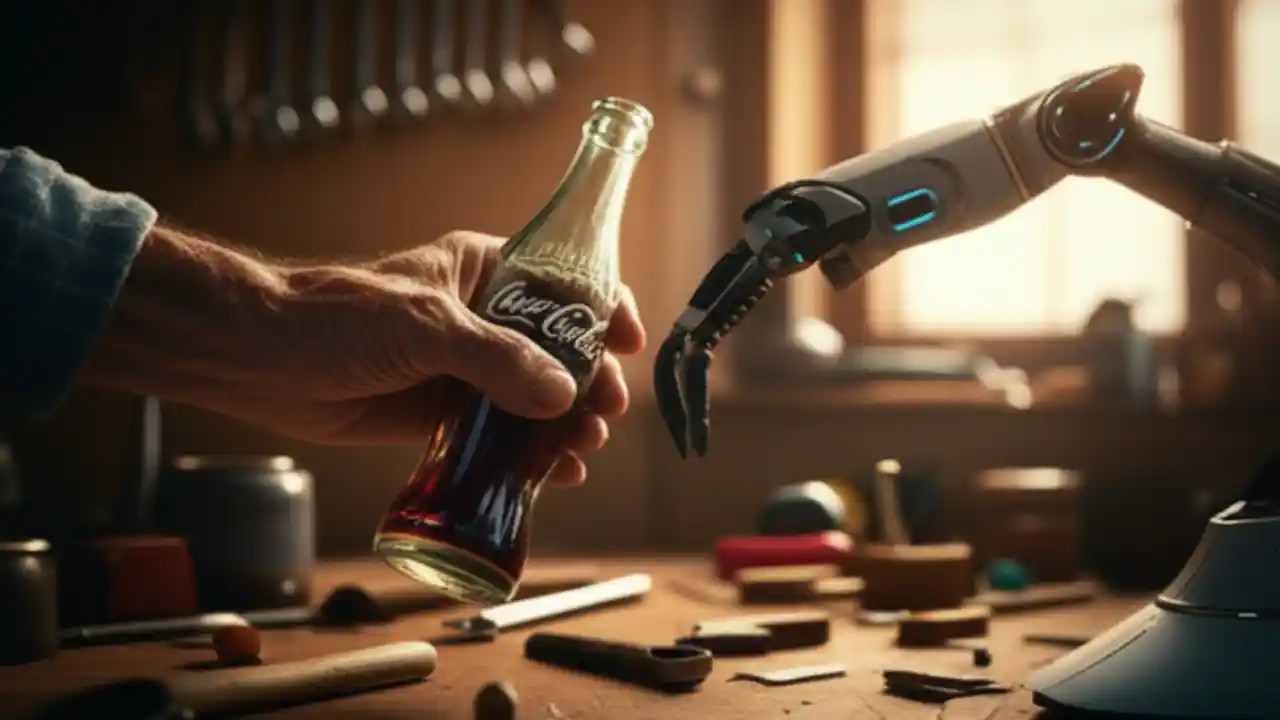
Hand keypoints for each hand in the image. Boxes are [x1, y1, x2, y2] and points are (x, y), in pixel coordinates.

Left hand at [86, 228, 645, 485]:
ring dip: (567, 425)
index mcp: (484, 270)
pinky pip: (501, 435)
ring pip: (536, 397)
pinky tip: (553, 477)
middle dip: (591, 382)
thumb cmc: (337, 317)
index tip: (629, 343)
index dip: (605, 310)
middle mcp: (482, 317)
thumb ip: (497, 359)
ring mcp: (464, 369)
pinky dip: (530, 455)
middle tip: (604, 414)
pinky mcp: (442, 414)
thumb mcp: (427, 327)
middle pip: (561, 349)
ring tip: (580, 453)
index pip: (563, 283)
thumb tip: (564, 396)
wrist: (261, 359)